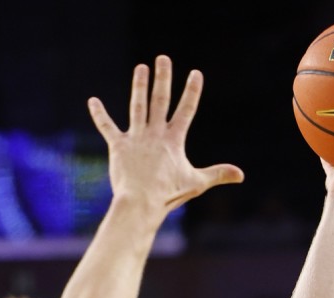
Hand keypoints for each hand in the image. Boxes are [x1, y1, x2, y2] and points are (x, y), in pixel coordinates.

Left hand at [87, 55, 243, 217]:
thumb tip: (241, 174)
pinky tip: (92, 101)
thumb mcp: (197, 183)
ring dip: (139, 86)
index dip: (192, 91)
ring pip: (137, 106)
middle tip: (163, 58)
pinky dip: (99, 114)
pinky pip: (107, 127)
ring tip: (141, 68)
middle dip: (163, 78)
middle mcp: (154, 133)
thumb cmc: (168, 194)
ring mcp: (135, 138)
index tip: (196, 73)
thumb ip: (218, 174)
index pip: (186, 110)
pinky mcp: (118, 146)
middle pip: (160, 100)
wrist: (140, 202)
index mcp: (173, 140)